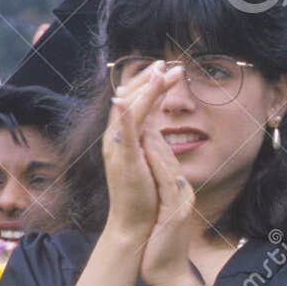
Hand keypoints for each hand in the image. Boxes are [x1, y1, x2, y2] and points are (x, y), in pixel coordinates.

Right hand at [102, 62, 181, 242]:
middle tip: (169, 63)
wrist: (133, 222)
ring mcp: (118, 148)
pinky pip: (121, 135)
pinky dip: (122, 117)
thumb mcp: (148, 157)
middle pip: (131, 99)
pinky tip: (123, 101)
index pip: (137, 101)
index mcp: (127, 136)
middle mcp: (118, 138)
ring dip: (144, 89)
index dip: (152, 83)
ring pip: (128, 111)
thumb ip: (148, 137)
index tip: (168, 67)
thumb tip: (154, 119)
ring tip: (160, 72)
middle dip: (151, 79)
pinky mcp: (123, 161)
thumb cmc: (144, 193)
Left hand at [139, 120, 197, 285]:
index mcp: (178, 190)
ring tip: (144, 115)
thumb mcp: (162, 213)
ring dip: (155, 137)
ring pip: (168, 163)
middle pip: (168, 152)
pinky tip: (147, 148)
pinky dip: (157, 162)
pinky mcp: (175, 213)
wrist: (169, 274)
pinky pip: (166, 182)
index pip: (164, 155)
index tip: (141, 109)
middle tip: (145, 100)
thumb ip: (161, 193)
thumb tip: (153, 178)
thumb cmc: (161, 246)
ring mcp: (181, 201)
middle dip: (156, 125)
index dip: (153, 130)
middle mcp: (182, 191)